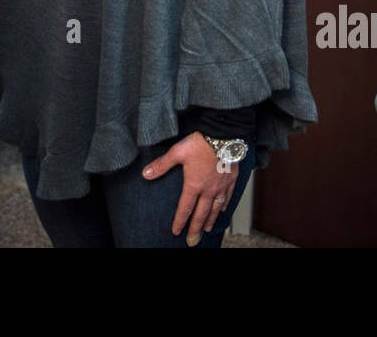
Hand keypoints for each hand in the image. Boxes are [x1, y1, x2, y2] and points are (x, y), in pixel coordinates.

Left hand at [142, 132, 239, 246]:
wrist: (224, 135)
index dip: (180, 221)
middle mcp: (208, 190)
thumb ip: (161, 165)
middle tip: (192, 241)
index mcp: (194, 185)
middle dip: (195, 228)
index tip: (176, 231)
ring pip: (215, 209)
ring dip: (209, 221)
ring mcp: (221, 186)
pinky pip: (228, 197)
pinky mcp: (231, 180)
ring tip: (206, 230)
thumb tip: (145, 174)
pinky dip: (224, 207)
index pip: (185, 208)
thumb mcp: (177, 152)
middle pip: (201, 213)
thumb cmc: (200, 143)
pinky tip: (222, 211)